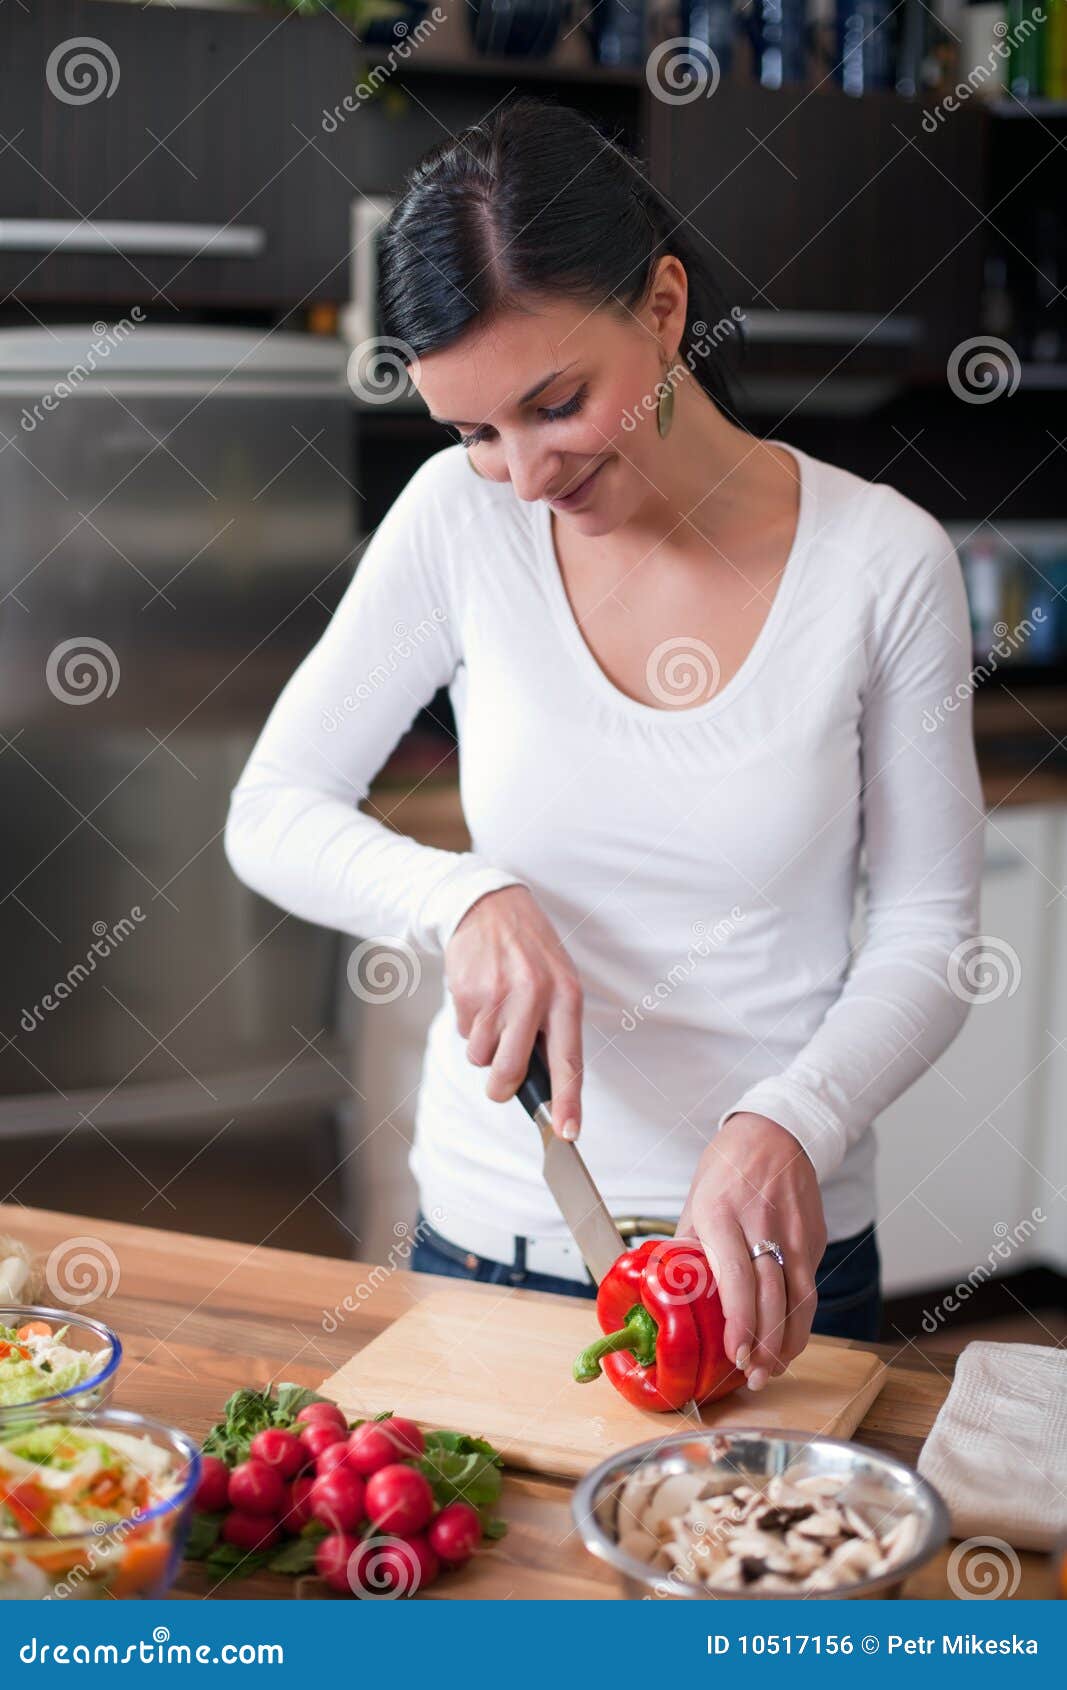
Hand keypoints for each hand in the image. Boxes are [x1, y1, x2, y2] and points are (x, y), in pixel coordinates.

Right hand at [445, 886, 582, 1138]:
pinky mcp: (467, 991)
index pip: (569, 1061)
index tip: (568, 1133)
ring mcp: (497, 995)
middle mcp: (533, 997)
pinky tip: (480, 995)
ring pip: (480, 1057)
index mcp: (565, 997)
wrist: (491, 906)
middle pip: (510, 1072)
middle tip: (499, 1080)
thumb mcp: (557, 982)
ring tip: (494, 1010)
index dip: (568, 1101)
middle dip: (500, 1086)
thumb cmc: (530, 953)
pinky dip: (469, 1023)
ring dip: (483, 1046)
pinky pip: (464, 1033)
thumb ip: (554, 1029)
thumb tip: (544, 1084)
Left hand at [676, 1113, 826, 1391]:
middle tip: (754, 1375)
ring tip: (773, 1368)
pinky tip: (787, 1337)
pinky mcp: (815, 1237)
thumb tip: (674, 1294)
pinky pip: (810, 1286)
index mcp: (722, 1214)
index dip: (739, 1322)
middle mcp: (763, 1224)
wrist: (775, 1131)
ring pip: (802, 1298)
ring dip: (789, 1341)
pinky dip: (800, 1318)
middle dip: (766, 1344)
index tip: (735, 1354)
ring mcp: (795, 1231)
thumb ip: (690, 1248)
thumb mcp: (696, 1200)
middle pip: (773, 1296)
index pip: (736, 1278)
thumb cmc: (727, 1167)